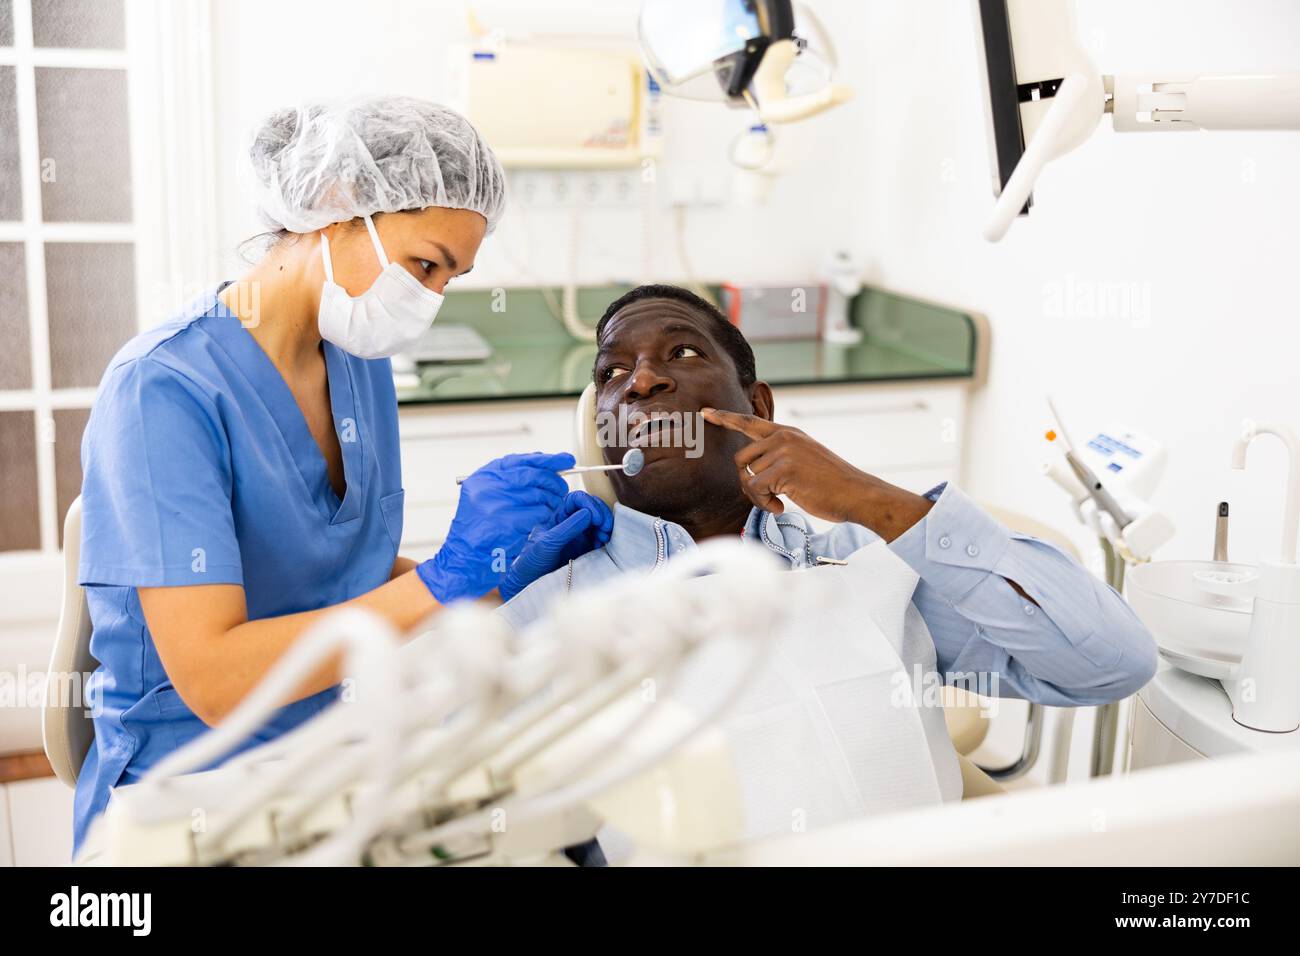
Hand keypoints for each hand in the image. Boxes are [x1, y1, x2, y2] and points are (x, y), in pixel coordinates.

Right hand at [417, 452, 573, 602]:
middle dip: (554, 482)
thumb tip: (548, 467)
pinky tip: (541, 522)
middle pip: (533, 475)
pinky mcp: (508, 523)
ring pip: (540, 495)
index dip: (547, 459)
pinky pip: (540, 514)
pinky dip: (545, 517)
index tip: (566, 460)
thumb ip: (510, 480)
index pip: (520, 460)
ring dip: (551, 502)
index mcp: (483, 477)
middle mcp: (488, 487)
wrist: (464, 559)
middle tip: (562, 489)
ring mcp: (497, 504)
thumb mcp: (486, 497)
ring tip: (549, 509)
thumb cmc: (479, 530)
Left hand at [499, 491, 612, 601]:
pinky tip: (604, 547)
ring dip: (606, 527)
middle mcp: (570, 525)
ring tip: (605, 539)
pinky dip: (607, 540)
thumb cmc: (531, 563)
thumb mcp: (547, 544)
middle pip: (591, 509)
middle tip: (606, 528)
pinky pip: (601, 540)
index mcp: (558, 518)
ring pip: (599, 524)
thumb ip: (566, 528)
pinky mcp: (587, 552)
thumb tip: (588, 513)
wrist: (528, 587)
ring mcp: (580, 538)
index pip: (576, 500)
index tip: (596, 518)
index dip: (589, 503)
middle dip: (602, 515)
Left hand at [700, 407, 931, 538]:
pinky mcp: (784, 468)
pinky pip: (756, 490)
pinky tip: (782, 507)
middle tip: (767, 497)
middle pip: (740, 459)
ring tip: (780, 502)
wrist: (856, 493)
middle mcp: (783, 437)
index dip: (725, 418)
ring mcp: (784, 451)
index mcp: (787, 433)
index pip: (749, 422)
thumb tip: (751, 472)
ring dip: (759, 497)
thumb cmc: (831, 484)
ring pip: (747, 477)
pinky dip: (765, 504)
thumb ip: (780, 457)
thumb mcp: (804, 459)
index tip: (705, 413)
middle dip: (747, 482)